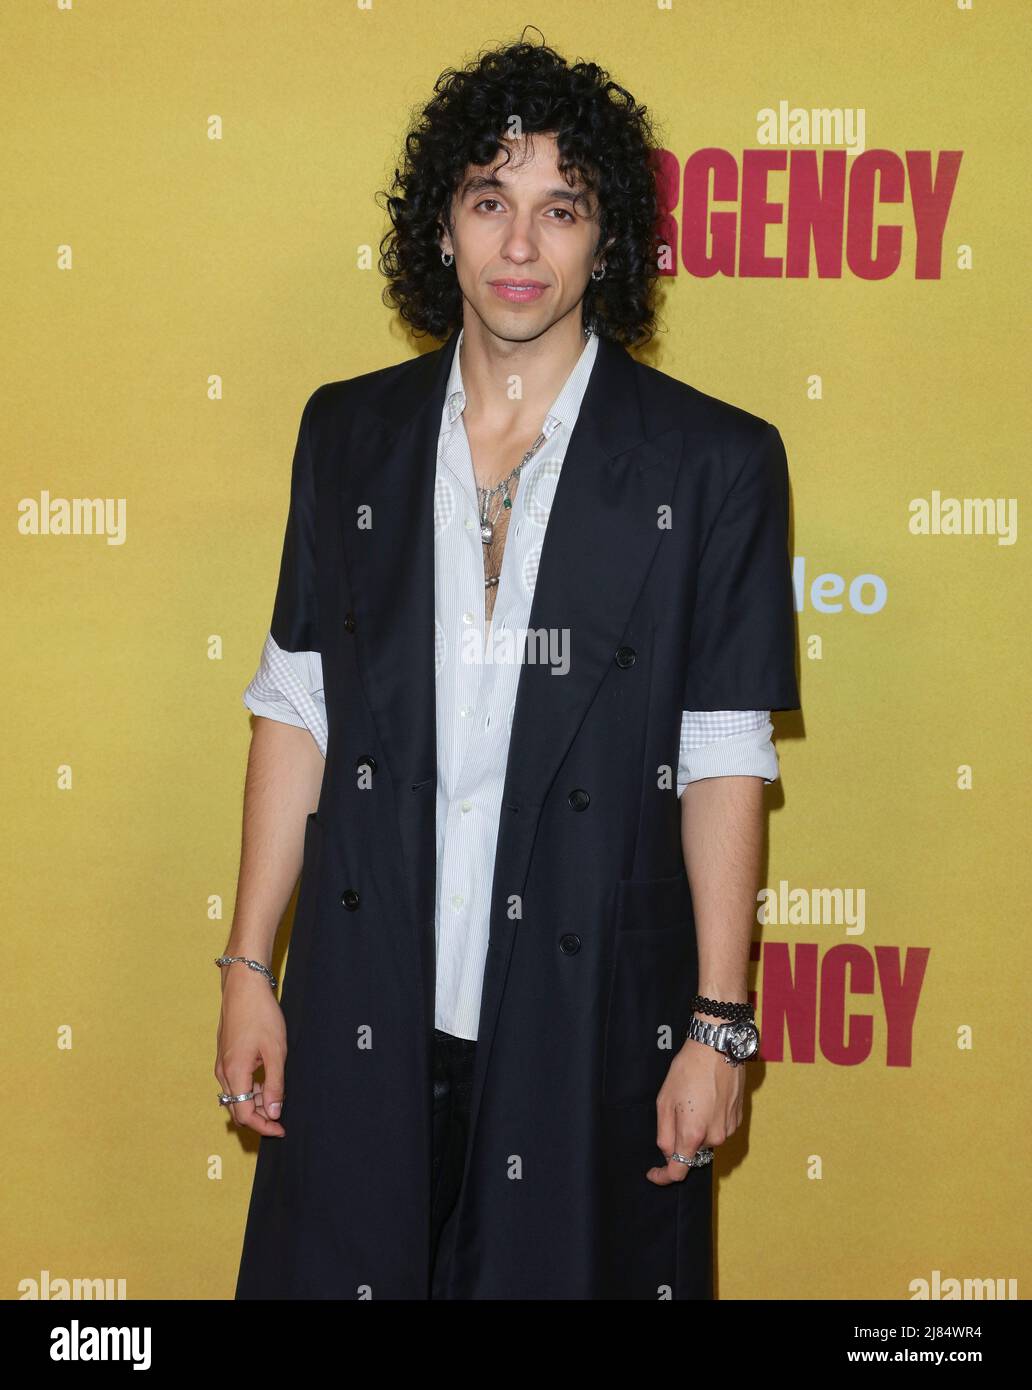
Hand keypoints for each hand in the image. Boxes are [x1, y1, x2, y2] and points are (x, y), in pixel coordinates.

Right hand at [215, 968, 287, 1136]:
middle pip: (238, 1108)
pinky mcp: (226, 1056)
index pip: (245, 1114)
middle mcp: (223, 1072)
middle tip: (282, 1115)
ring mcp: (222, 1064)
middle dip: (260, 1116)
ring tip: (279, 1094)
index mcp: (234, 1073)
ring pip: (237, 1096)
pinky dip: (251, 1088)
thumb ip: (275, 1084)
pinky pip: (236, 1082)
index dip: (263, 1126)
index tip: (281, 1129)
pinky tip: (268, 1080)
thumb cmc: (261, 1015)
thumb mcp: (276, 1051)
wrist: (243, 987)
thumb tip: (274, 1112)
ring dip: (257, 1101)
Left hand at [646, 1019, 745, 1184]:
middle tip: (674, 1112)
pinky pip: (718, 1129)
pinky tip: (706, 1099)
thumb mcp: (664, 1101)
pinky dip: (709, 1121)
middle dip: (680, 1141)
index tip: (653, 1174)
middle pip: (691, 1152)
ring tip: (692, 1100)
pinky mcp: (738, 1120)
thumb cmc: (688, 1070)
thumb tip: (668, 1152)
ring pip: (705, 1140)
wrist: (718, 1049)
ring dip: (696, 1130)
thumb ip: (664, 1134)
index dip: (662, 1176)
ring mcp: (729, 1129)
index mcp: (693, 1135)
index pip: (678, 1171)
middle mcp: (714, 1138)